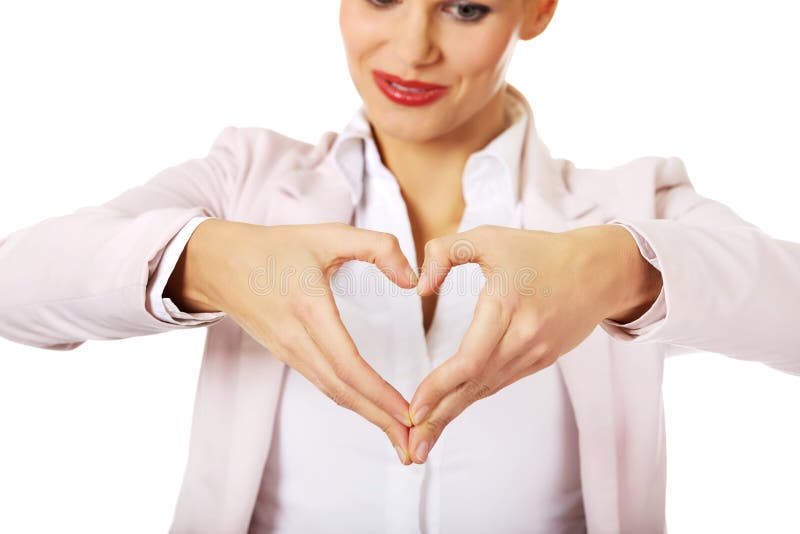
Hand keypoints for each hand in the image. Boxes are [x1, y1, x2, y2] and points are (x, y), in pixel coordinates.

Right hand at [175, 219, 419, 463]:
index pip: (348, 364)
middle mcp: (296, 339)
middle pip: (343, 391)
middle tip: (414, 446)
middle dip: (380, 420)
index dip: (379, 393)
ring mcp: (288, 352)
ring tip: (400, 437)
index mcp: (309, 309)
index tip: (409, 413)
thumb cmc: (275, 247)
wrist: (218, 263)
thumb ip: (378, 247)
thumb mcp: (328, 234)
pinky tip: (372, 409)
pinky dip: (351, 401)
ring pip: (333, 392)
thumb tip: (412, 280)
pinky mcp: (287, 354)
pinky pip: (323, 383)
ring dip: (368, 416)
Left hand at [405, 224, 662, 462]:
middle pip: (475, 386)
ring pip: (486, 390)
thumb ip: (446, 251)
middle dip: (440, 419)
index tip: (413, 408)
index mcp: (508, 306)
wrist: (600, 271)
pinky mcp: (540, 359)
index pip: (471, 359)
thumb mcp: (489, 237)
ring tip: (423, 441)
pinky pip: (499, 382)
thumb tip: (420, 288)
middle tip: (410, 451)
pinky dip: (472, 398)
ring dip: (453, 415)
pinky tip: (450, 411)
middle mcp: (523, 337)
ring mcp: (534, 353)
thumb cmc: (540, 251)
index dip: (440, 386)